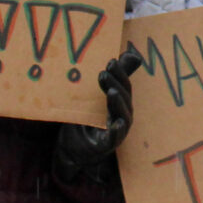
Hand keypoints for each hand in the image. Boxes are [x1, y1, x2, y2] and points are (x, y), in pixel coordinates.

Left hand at [54, 48, 141, 178]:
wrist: (73, 149)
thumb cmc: (87, 120)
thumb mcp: (94, 96)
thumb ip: (111, 78)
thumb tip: (129, 53)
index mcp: (119, 103)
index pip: (124, 85)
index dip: (120, 73)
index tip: (111, 61)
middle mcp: (122, 115)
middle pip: (124, 98)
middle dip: (116, 84)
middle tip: (104, 72)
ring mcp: (117, 131)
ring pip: (123, 115)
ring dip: (118, 103)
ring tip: (111, 92)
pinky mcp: (108, 145)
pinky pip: (115, 138)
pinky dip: (117, 131)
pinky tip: (117, 124)